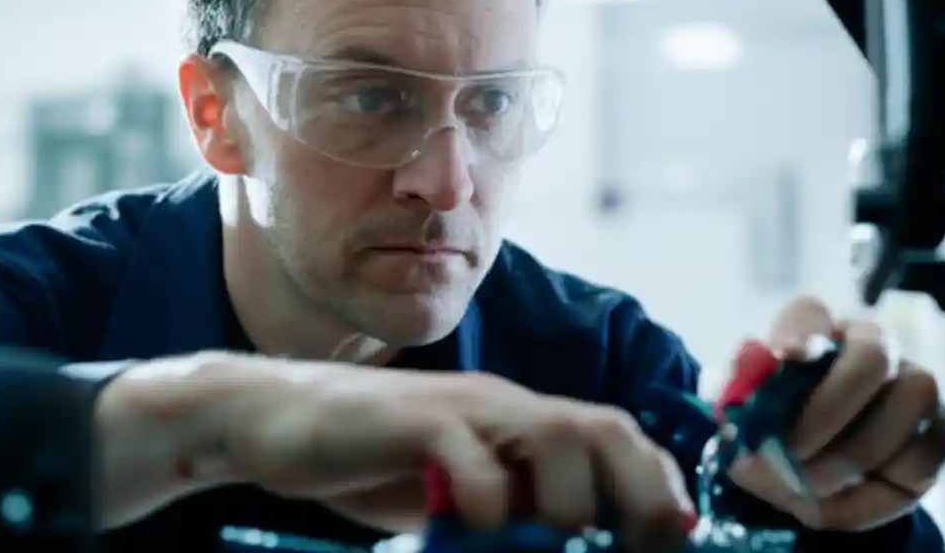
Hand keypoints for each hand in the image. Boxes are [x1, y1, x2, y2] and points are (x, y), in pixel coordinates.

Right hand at [93, 351, 696, 547]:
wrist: (275, 419)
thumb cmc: (368, 462)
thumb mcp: (450, 495)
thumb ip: (503, 513)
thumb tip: (561, 549)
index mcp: (516, 420)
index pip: (611, 436)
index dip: (653, 485)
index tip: (669, 538)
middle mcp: (499, 405)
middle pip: (600, 427)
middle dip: (638, 490)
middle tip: (635, 547)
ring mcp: (455, 407)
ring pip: (552, 432)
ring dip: (568, 499)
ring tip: (547, 540)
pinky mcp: (407, 419)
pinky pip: (464, 450)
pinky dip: (483, 497)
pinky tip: (467, 529)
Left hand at [727, 296, 944, 531]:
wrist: (804, 473)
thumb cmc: (770, 429)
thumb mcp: (738, 410)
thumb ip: (732, 389)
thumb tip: (743, 377)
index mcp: (814, 330)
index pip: (809, 314)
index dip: (799, 334)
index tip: (786, 359)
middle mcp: (873, 345)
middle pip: (873, 355)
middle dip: (828, 410)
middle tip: (791, 450)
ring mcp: (915, 387)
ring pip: (912, 403)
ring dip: (852, 455)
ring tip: (807, 481)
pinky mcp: (937, 437)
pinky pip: (921, 460)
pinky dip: (872, 491)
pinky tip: (835, 497)